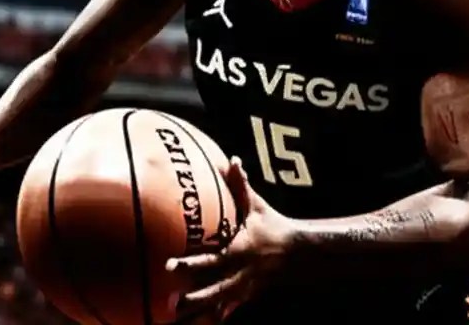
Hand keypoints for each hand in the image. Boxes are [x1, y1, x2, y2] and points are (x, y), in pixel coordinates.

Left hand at [166, 157, 294, 317]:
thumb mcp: (258, 206)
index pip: (211, 259)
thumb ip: (242, 186)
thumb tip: (232, 160)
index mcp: (239, 249)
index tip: (169, 267)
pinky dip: (216, 317)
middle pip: (213, 287)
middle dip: (192, 297)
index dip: (190, 264)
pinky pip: (230, 308)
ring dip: (199, 312)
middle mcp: (240, 271)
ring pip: (219, 302)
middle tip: (168, 304)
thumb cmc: (273, 225)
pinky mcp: (247, 294)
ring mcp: (244, 286)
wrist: (300, 252)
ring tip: (176, 319)